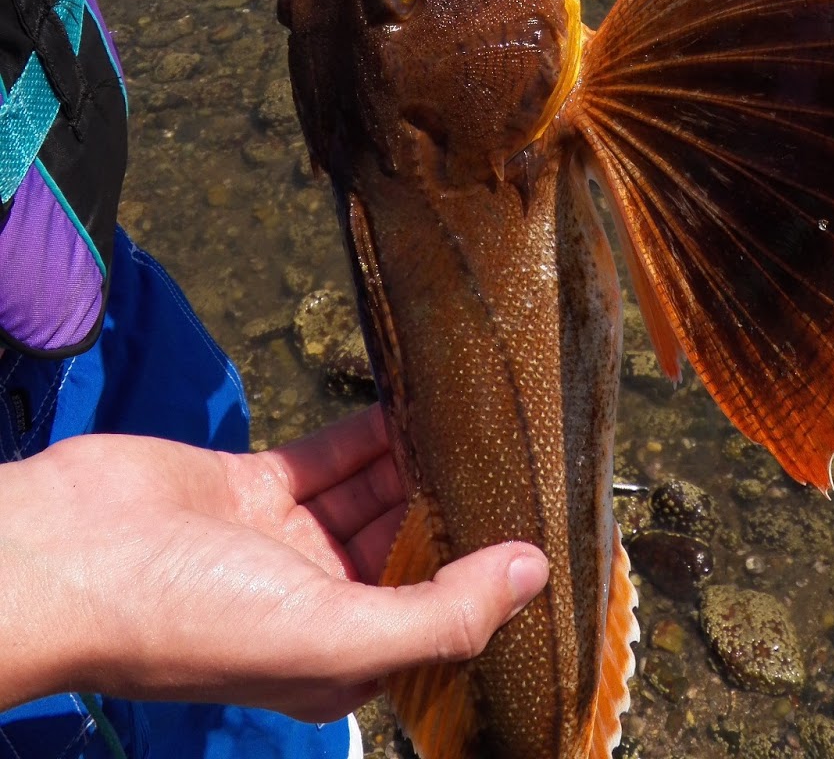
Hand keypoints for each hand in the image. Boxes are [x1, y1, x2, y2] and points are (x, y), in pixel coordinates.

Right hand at [0, 405, 547, 722]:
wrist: (70, 556)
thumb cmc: (190, 619)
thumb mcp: (333, 635)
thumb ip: (439, 610)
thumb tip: (534, 575)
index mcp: (341, 657)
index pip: (436, 613)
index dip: (485, 571)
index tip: (538, 516)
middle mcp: (319, 602)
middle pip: (409, 546)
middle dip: (457, 504)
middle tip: (516, 447)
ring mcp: (284, 542)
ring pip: (373, 495)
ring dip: (419, 460)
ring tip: (478, 415)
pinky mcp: (254, 486)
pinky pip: (329, 456)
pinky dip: (369, 431)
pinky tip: (412, 401)